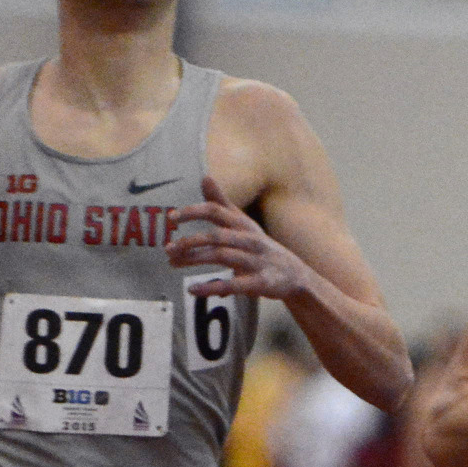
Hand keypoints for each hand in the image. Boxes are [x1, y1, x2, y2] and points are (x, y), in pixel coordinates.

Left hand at [167, 176, 315, 300]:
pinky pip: (233, 285)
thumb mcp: (245, 223)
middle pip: (217, 235)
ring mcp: (257, 261)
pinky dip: (211, 287)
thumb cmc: (263, 248)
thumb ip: (223, 203)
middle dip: (190, 240)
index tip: (171, 217)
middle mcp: (251, 240)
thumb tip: (205, 177)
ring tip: (174, 263)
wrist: (298, 277)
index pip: (217, 211)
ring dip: (195, 259)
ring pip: (222, 256)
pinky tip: (193, 289)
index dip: (193, 212)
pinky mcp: (261, 283)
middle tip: (168, 248)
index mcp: (244, 225)